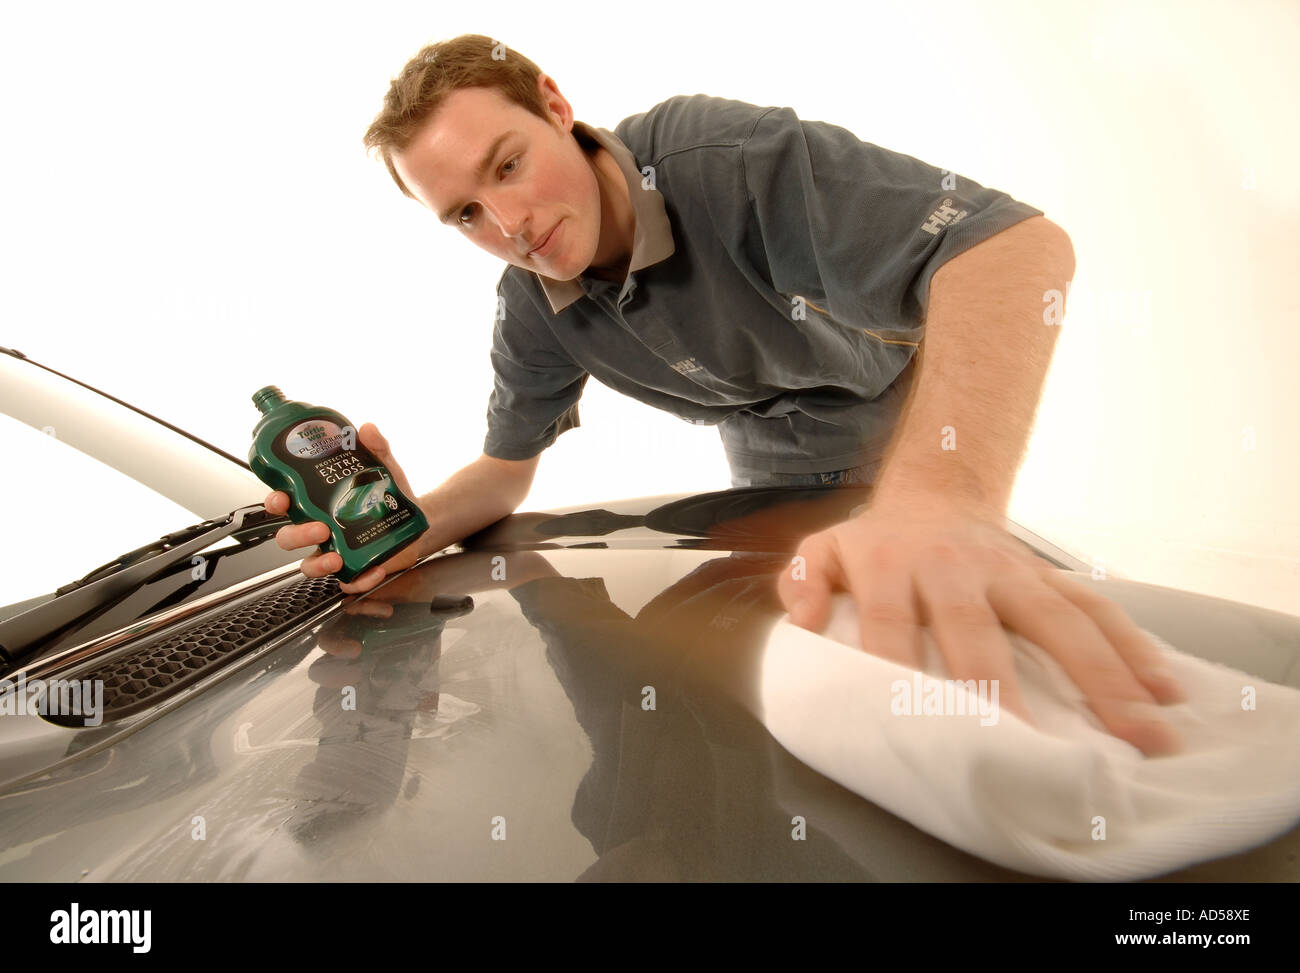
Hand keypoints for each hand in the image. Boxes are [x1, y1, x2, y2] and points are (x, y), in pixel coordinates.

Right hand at [265, 422, 429, 593]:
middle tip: (318, 529)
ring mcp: (333, 549)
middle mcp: (319, 527)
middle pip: (288, 537)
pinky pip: (348, 580)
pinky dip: (359, 579)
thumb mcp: (382, 467)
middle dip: (297, 535)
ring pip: (309, 564)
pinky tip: (373, 570)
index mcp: (316, 501)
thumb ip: (375, 447)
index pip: (283, 503)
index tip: (280, 499)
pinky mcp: (354, 567)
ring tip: (335, 557)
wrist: (415, 518)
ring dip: (318, 564)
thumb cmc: (386, 493)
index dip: (274, 502)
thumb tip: (368, 429)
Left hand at [775, 494, 1186, 755]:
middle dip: (1001, 684)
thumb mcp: (824, 550)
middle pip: (977, 627)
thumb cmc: (875, 545)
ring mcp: (1009, 569)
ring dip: (1102, 675)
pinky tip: (1165, 689)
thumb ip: (803, 580)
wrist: (934, 494)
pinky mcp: (1047, 575)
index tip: (919, 720)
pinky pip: (1096, 606)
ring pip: (1058, 618)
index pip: (889, 620)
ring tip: (1141, 729)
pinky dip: (1134, 646)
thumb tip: (797, 618)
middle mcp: (953, 565)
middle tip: (1026, 740)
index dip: (901, 667)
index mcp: (889, 562)